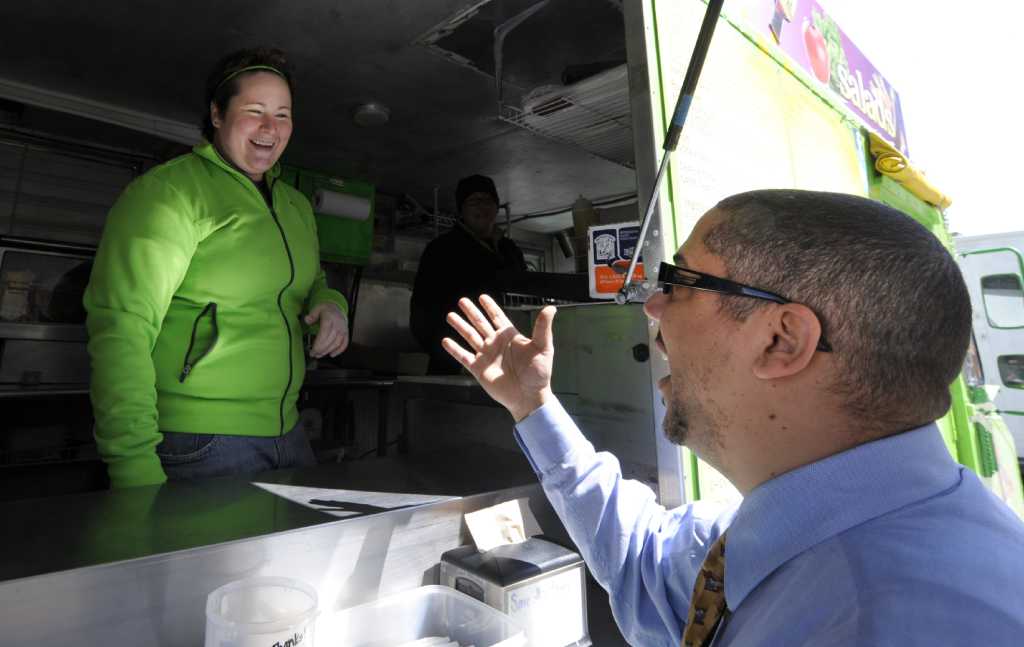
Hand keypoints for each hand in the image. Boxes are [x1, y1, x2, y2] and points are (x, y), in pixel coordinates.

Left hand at [305, 303, 349, 357]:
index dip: (319, 343)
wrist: (337, 308)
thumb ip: (312, 315)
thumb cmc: (326, 310)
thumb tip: (307, 320)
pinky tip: (332, 354)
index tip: (313, 349)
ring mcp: (343, 330)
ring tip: (319, 355)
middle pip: (330, 340)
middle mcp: (338, 325)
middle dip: (321, 349)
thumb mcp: (317, 309)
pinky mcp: (346, 334)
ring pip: (337, 343)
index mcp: (330, 318)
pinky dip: (339, 351)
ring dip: (327, 351)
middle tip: (314, 354)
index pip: (325, 333)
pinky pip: (344, 344)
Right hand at [443, 294, 555, 421]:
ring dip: (460, 326)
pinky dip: (454, 349)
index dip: (490, 307)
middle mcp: (496, 344)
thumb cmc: (539, 374)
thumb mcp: (543, 347)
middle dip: (471, 312)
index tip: (482, 297)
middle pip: (480, 323)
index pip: (497, 317)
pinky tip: (446, 341)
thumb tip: (550, 308)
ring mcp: (486, 356)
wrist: (529, 397)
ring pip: (470, 336)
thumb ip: (542, 327)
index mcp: (510, 337)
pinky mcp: (479, 369)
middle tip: (462, 301)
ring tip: (451, 316)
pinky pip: (464, 357)